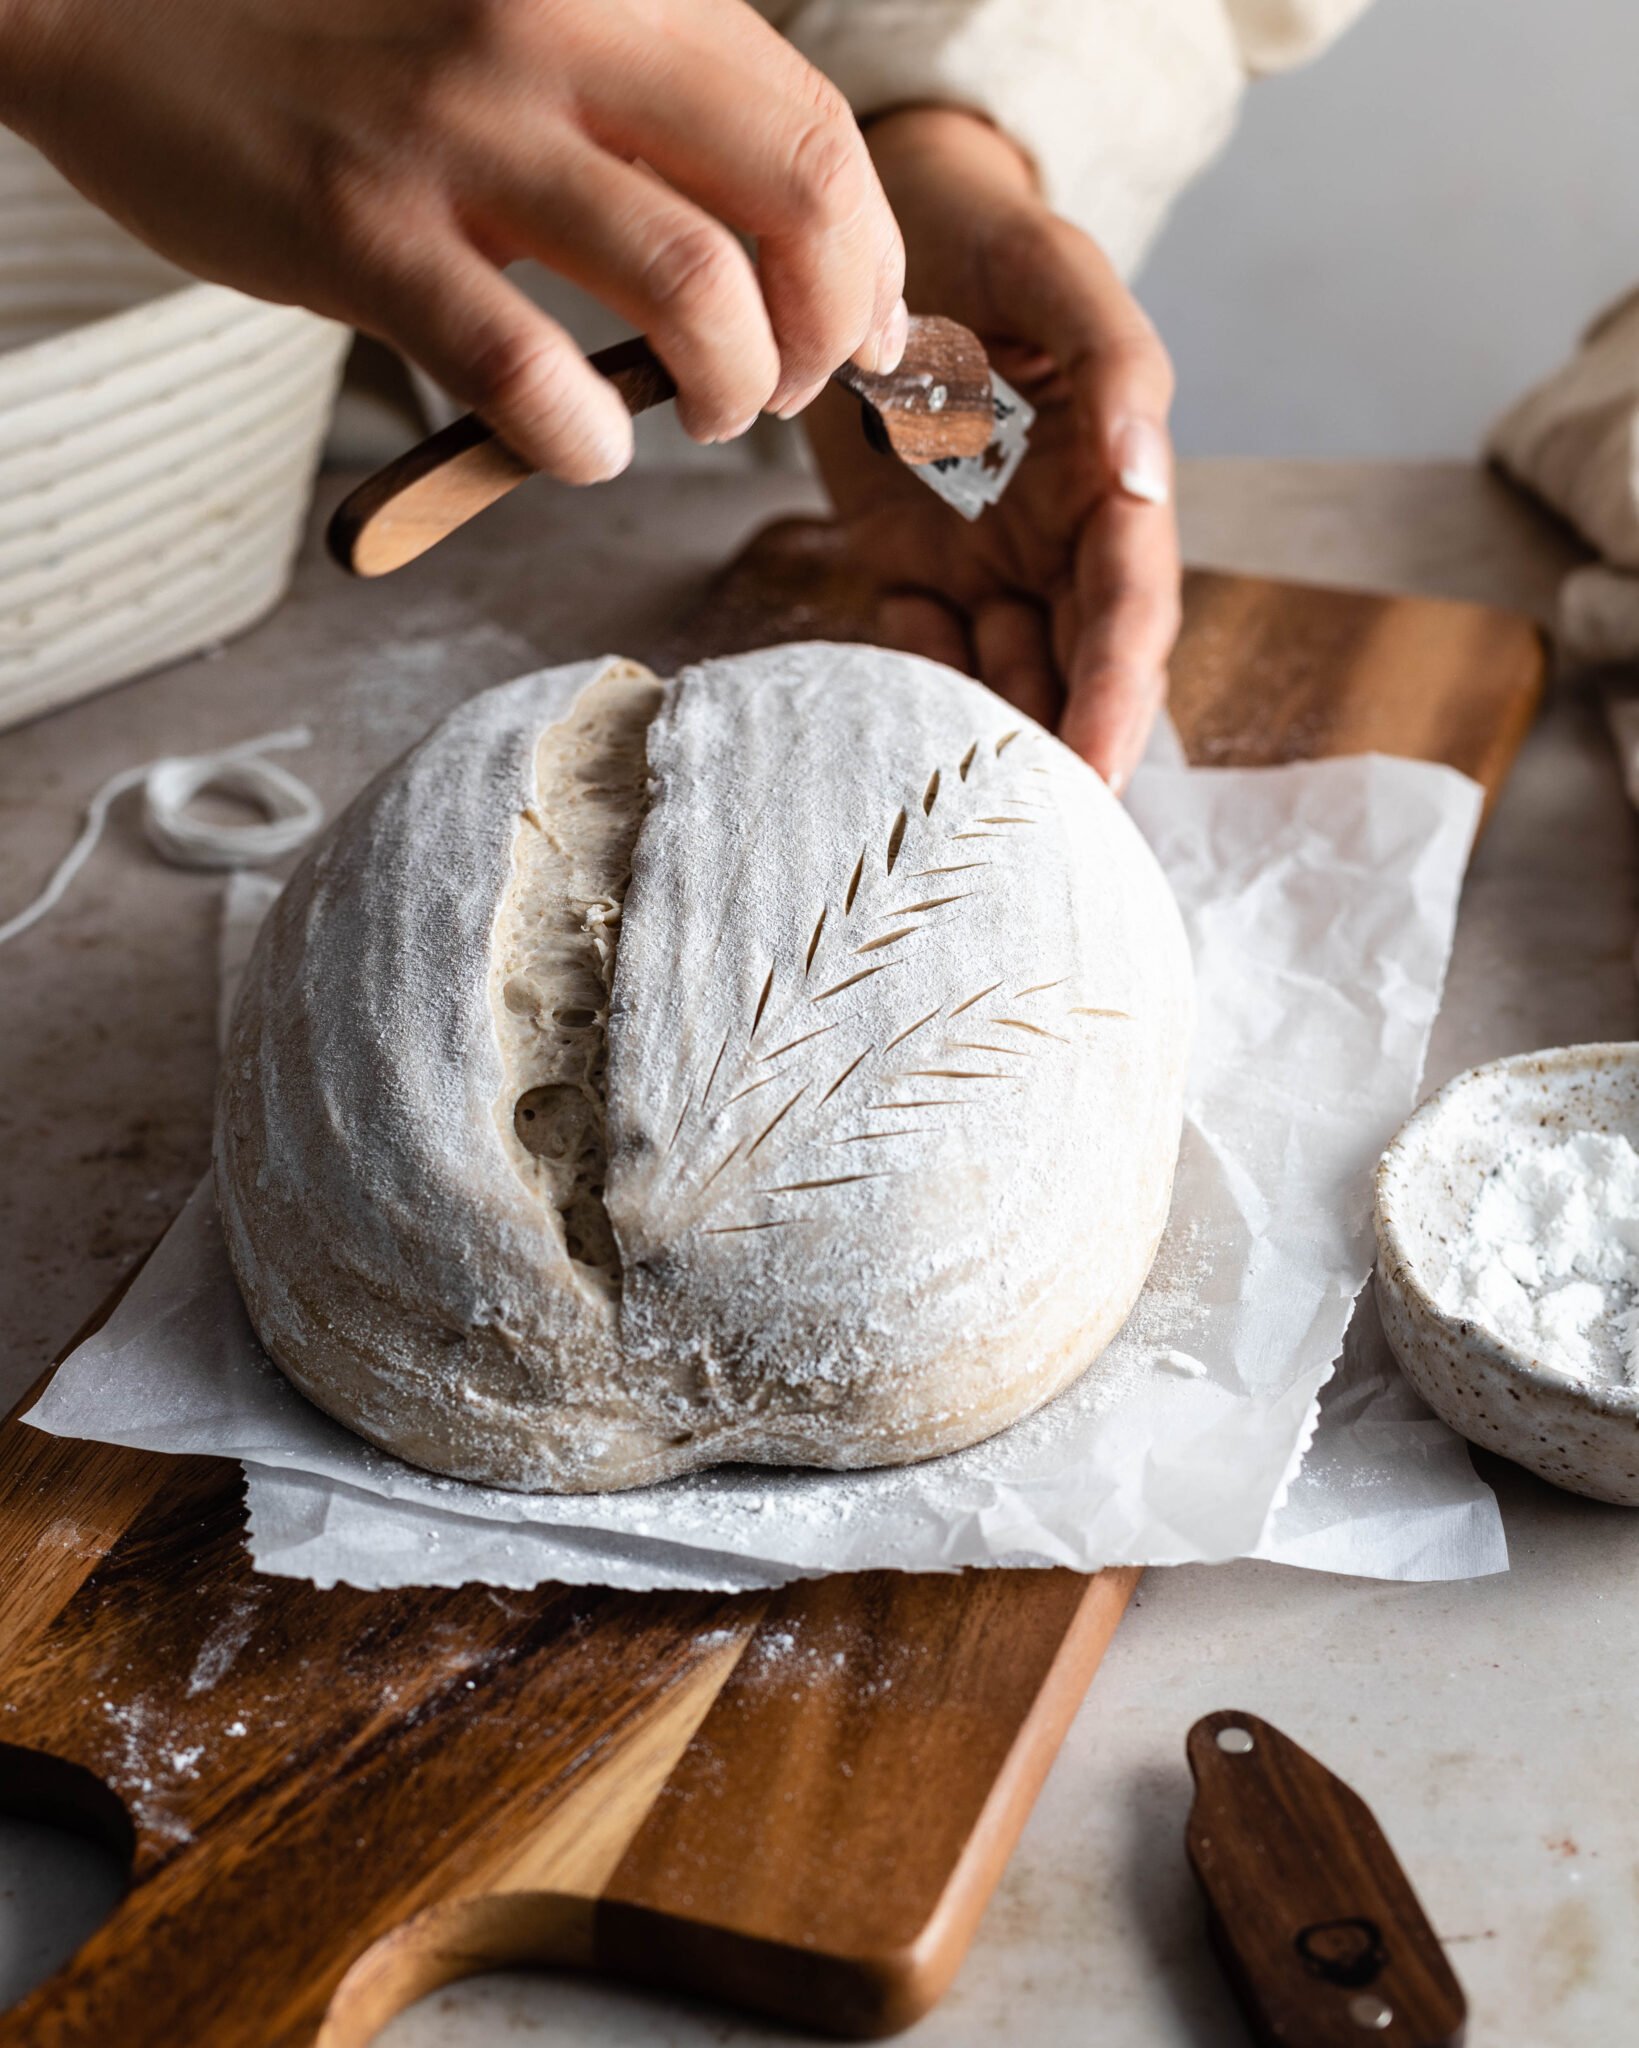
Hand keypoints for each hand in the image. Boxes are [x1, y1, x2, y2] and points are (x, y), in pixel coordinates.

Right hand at [1, 0, 905, 482]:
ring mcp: (457, 131)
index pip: (813, 128)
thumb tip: (778, 248)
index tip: (874, 332)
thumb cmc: (340, 37)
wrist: (115, 2)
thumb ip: (645, 107)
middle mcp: (552, 30)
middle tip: (797, 386)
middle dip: (832, 327)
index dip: (873, 256)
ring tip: (704, 414)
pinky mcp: (362, 230)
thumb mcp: (519, 24)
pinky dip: (587, 442)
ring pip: (694, 292)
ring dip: (735, 389)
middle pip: (794, 200)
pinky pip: (530, 372)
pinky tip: (582, 445)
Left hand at [803, 109, 1179, 789]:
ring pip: (999, 673)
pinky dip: (909, 678)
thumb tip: (1147, 481)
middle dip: (1064, 747)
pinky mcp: (903, 565)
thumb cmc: (984, 240)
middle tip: (1039, 831)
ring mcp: (980, 561)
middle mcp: (1055, 542)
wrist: (870, 229)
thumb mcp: (1058, 277)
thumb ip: (1116, 369)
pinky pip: (914, 646)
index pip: (1128, 611)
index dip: (1118, 694)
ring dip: (986, 735)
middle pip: (1073, 667)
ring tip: (956, 797)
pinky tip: (889, 710)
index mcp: (1111, 489)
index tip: (1098, 769)